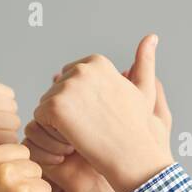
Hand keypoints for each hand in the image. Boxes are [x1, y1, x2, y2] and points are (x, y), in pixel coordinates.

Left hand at [32, 34, 173, 191]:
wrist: (133, 155)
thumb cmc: (137, 129)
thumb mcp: (141, 90)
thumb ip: (143, 63)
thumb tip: (151, 37)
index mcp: (97, 62)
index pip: (68, 78)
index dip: (77, 103)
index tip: (95, 119)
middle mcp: (81, 69)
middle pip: (54, 90)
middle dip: (66, 112)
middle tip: (89, 130)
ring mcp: (66, 87)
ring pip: (45, 105)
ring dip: (58, 125)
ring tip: (83, 136)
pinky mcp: (55, 107)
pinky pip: (39, 119)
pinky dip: (51, 135)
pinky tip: (72, 142)